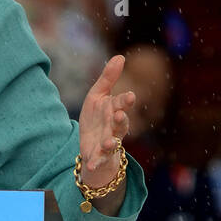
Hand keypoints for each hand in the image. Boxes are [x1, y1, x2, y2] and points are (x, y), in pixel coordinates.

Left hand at [78, 55, 134, 189]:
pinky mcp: (98, 155)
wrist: (91, 143)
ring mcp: (108, 142)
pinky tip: (90, 164)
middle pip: (121, 124)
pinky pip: (98, 159)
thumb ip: (109, 78)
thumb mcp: (98, 95)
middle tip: (120, 115)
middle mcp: (114, 126)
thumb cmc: (97, 116)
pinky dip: (95, 162)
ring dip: (110, 142)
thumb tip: (120, 56)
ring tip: (108, 142)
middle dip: (122, 120)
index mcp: (114, 109)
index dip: (125, 100)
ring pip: (112, 143)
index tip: (129, 96)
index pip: (122, 104)